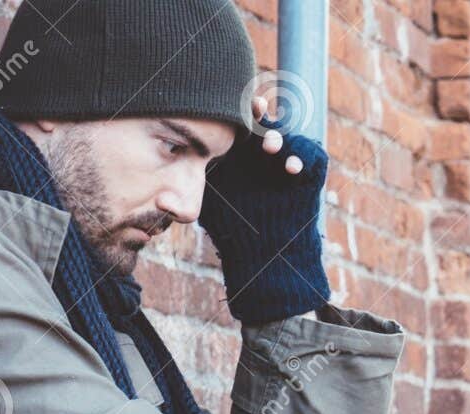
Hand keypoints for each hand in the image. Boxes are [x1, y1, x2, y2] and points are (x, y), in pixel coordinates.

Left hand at [196, 98, 330, 324]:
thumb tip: (159, 201)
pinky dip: (301, 161)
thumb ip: (183, 202)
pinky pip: (309, 160)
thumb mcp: (205, 209)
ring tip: (271, 146)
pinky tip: (291, 168)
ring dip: (279, 138)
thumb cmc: (232, 228)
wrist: (265, 254)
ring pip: (286, 138)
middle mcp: (261, 151)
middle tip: (255, 108)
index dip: (233, 110)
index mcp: (238, 150)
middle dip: (259, 114)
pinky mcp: (305, 177)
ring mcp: (284, 162)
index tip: (226, 103)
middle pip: (263, 122)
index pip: (235, 122)